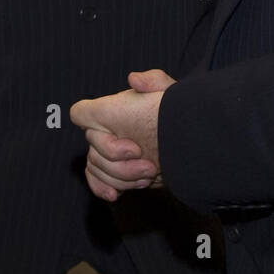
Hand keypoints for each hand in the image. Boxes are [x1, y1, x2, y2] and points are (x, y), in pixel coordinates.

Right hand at [70, 69, 173, 201]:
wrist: (190, 142)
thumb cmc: (178, 114)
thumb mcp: (171, 94)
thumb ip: (153, 81)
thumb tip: (133, 79)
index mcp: (113, 112)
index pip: (83, 113)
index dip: (91, 123)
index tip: (129, 143)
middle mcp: (107, 132)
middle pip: (93, 151)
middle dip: (121, 163)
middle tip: (149, 166)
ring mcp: (112, 154)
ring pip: (97, 169)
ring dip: (121, 178)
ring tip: (148, 178)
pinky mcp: (118, 172)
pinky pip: (97, 181)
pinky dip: (102, 188)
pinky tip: (115, 195)